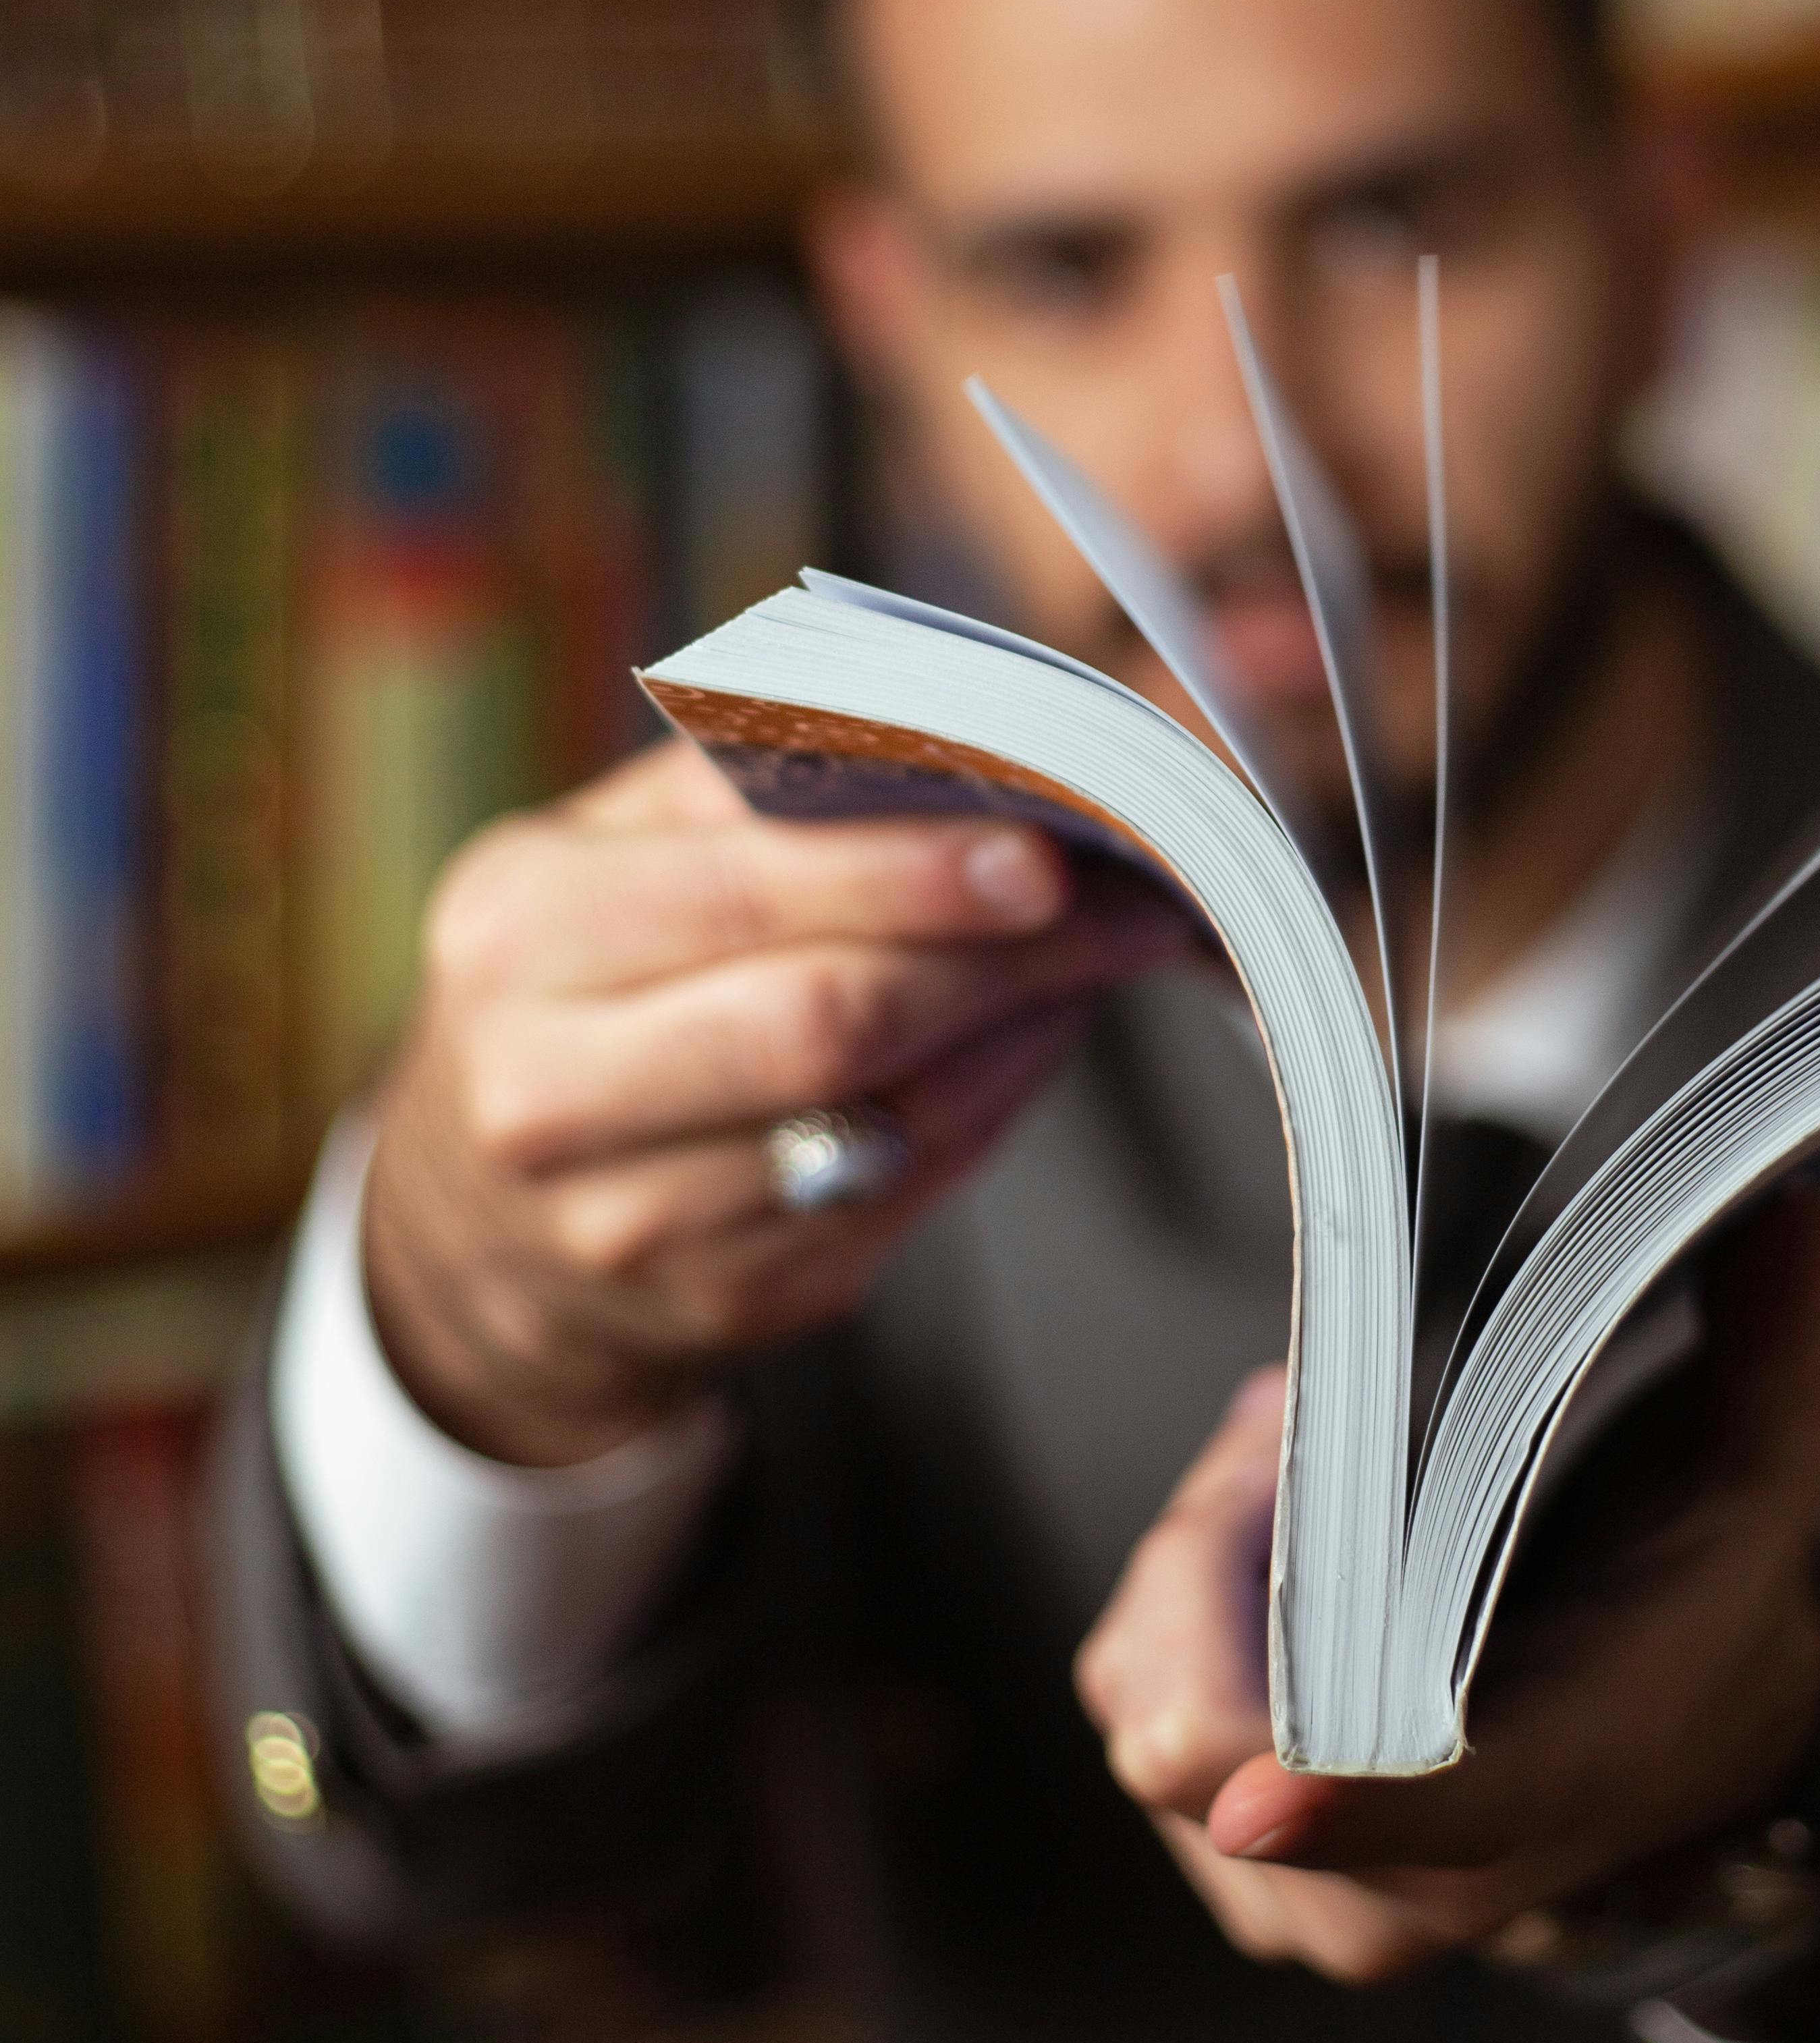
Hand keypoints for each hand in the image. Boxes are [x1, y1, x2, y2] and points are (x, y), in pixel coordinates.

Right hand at [364, 739, 1194, 1466]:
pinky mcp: (718, 1303)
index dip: (917, 872)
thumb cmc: (576, 977)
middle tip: (1122, 902)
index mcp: (520, 930)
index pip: (751, 893)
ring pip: (886, 1119)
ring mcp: (629, 1220)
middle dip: (1000, 954)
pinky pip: (902, 1197)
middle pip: (827, 1022)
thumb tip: (965, 739)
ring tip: (1096, 956)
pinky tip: (1026, 1043)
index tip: (1050, 844)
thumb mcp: (612, 850)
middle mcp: (547, 1088)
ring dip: (1021, 1031)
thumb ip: (762, 777)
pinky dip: (989, 1109)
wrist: (474, 1215)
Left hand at [1074, 1196, 1819, 1983]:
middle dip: (1218, 1538)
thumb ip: (1770, 1346)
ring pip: (1149, 1702)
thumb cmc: (1702, 1594)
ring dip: (1190, 1562)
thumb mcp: (1760, 1467)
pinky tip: (1261, 1529)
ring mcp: (1319, 1898)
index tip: (1266, 1794)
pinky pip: (1137, 1713)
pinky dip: (1172, 1611)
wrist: (1691, 1740)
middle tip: (1291, 1418)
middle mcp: (1425, 1882)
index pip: (1443, 1806)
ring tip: (1284, 1461)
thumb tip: (1790, 1211)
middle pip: (1218, 1716)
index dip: (1345, 1799)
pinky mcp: (1246, 1875)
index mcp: (1558, 1777)